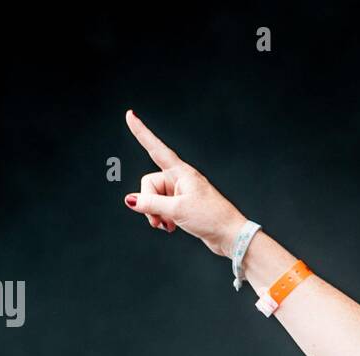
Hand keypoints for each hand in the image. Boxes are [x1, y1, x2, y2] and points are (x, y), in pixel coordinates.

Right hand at [123, 109, 244, 255]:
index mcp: (181, 172)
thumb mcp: (176, 210)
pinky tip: (171, 227)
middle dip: (148, 204)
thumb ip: (151, 204)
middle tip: (156, 221)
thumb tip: (130, 200)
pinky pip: (163, 207)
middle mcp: (180, 178)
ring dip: (155, 214)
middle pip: (150, 184)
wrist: (230, 235)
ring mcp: (181, 192)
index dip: (141, 132)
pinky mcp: (184, 204)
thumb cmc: (210, 218)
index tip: (129, 115)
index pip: (156, 148)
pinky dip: (163, 218)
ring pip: (154, 198)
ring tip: (166, 226)